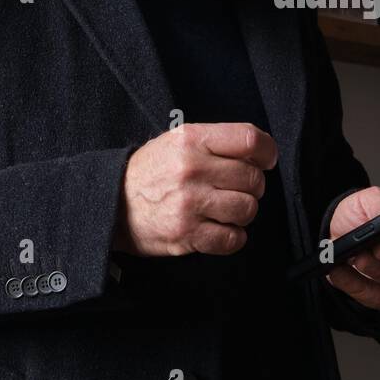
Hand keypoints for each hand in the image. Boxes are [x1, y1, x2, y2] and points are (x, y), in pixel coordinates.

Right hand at [116, 122, 277, 256]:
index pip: (250, 140)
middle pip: (253, 178)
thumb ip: (217, 142)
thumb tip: (261, 152)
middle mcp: (192, 169)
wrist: (112, 202)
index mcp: (192, 140)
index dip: (267, 151)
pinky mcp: (186, 234)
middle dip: (253, 186)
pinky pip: (232, 239)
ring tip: (228, 208)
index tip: (266, 160)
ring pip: (247, 209)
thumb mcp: (178, 140)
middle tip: (239, 188)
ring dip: (244, 212)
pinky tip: (222, 229)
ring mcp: (190, 203)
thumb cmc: (151, 171)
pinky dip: (233, 237)